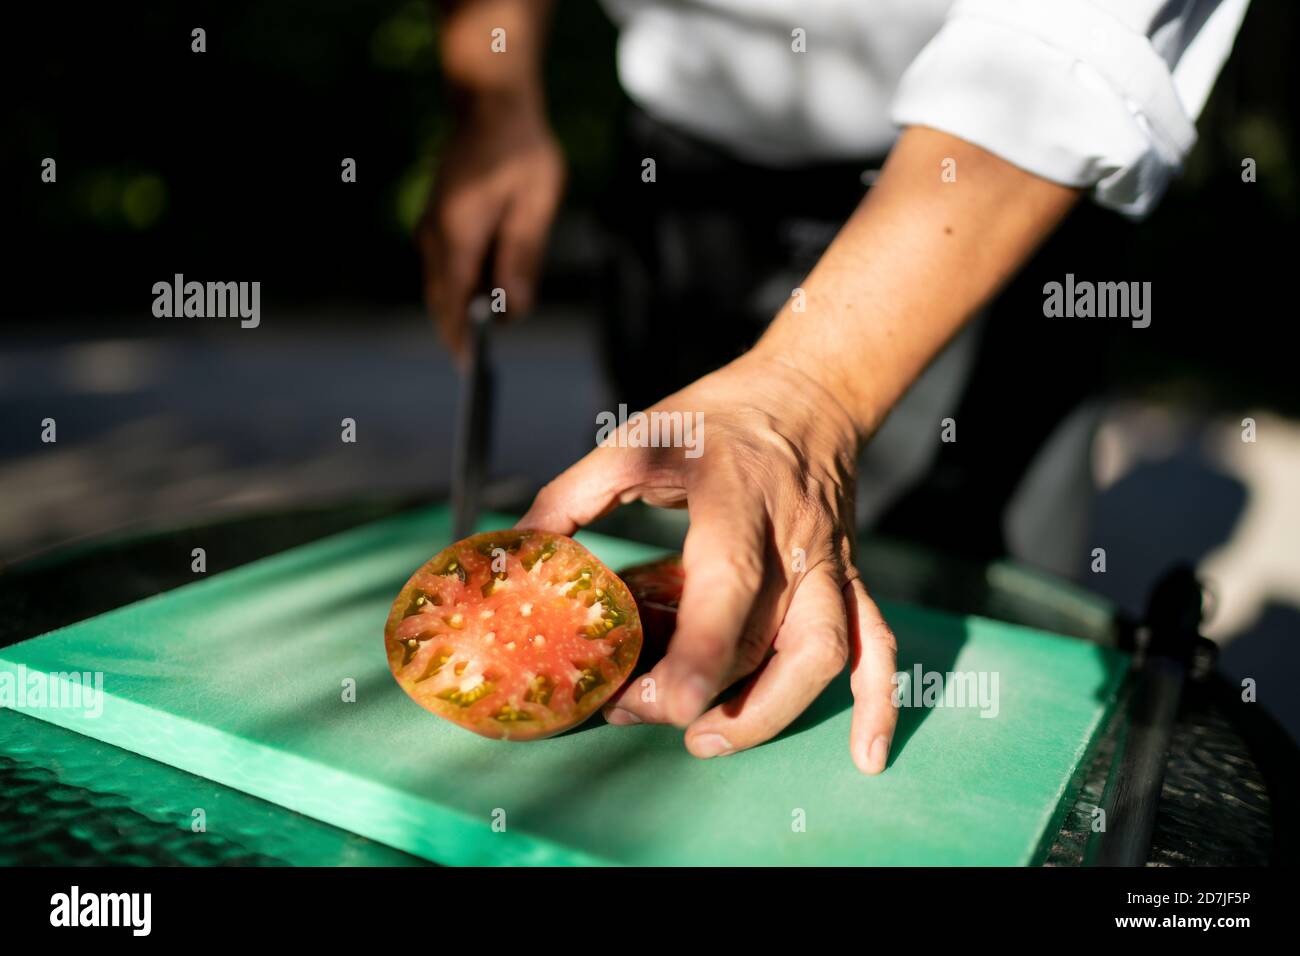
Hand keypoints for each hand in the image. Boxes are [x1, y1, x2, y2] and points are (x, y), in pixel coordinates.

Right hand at [417, 103, 564, 357]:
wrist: (490, 105)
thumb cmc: (521, 152)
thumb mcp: (535, 206)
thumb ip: (523, 259)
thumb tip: (511, 310)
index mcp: (458, 235)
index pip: (453, 302)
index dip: (460, 338)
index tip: (469, 368)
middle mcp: (435, 235)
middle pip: (440, 299)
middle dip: (458, 328)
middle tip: (476, 360)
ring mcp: (430, 226)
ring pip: (439, 284)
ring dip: (459, 306)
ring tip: (484, 325)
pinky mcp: (435, 220)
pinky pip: (442, 265)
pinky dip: (457, 284)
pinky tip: (482, 288)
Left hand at [516, 353, 899, 773]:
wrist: (804, 395)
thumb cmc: (713, 421)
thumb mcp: (634, 441)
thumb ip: (571, 496)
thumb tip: (516, 555)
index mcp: (737, 504)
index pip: (730, 587)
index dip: (702, 652)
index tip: (665, 703)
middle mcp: (793, 542)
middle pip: (776, 639)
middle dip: (718, 697)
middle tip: (647, 714)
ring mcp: (828, 565)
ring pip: (827, 653)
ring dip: (775, 711)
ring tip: (709, 740)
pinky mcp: (847, 580)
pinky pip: (876, 644)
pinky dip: (878, 703)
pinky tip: (865, 756)